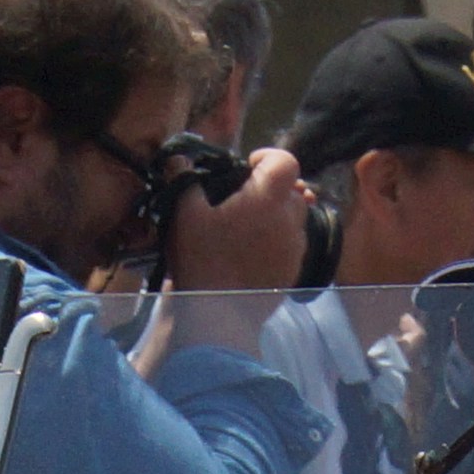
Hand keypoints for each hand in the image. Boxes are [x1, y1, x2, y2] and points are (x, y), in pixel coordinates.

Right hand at [160, 149, 311, 297]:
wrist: (219, 316)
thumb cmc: (202, 260)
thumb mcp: (184, 215)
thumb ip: (183, 179)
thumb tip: (177, 158)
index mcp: (267, 198)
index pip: (285, 161)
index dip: (269, 157)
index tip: (248, 166)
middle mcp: (290, 220)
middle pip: (292, 189)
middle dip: (272, 188)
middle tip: (243, 199)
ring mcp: (295, 248)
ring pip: (294, 218)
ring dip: (276, 214)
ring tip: (247, 227)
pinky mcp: (294, 271)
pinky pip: (292, 245)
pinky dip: (277, 240)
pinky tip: (252, 252)